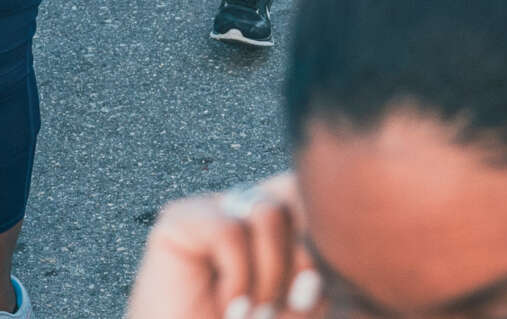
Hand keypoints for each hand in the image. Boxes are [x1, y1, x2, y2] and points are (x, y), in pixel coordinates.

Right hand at [123, 174, 319, 318]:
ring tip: (253, 312)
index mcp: (281, 221)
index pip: (317, 201)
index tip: (313, 293)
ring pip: (269, 212)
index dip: (327, 244)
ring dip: (271, 275)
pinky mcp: (179, 218)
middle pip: (299, 200)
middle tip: (287, 306)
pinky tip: (229, 308)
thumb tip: (312, 273)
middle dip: (303, 260)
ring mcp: (214, 209)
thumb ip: (314, 289)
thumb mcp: (295, 312)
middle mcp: (248, 207)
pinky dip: (239, 279)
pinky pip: (230, 230)